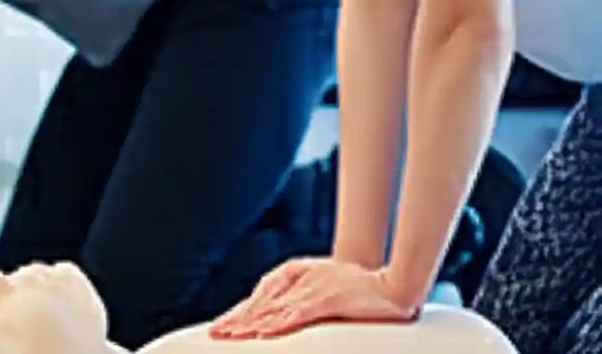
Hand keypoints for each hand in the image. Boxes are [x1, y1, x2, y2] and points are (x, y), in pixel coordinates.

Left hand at [210, 257, 419, 338]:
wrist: (393, 285)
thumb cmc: (358, 286)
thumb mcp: (323, 286)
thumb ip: (298, 298)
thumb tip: (273, 317)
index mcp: (297, 275)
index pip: (261, 296)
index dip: (240, 311)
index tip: (222, 326)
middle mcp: (301, 282)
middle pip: (261, 302)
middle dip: (237, 319)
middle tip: (217, 333)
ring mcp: (313, 290)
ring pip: (274, 309)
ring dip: (251, 323)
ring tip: (232, 335)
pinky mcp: (327, 300)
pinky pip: (298, 313)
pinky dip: (280, 323)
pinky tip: (264, 332)